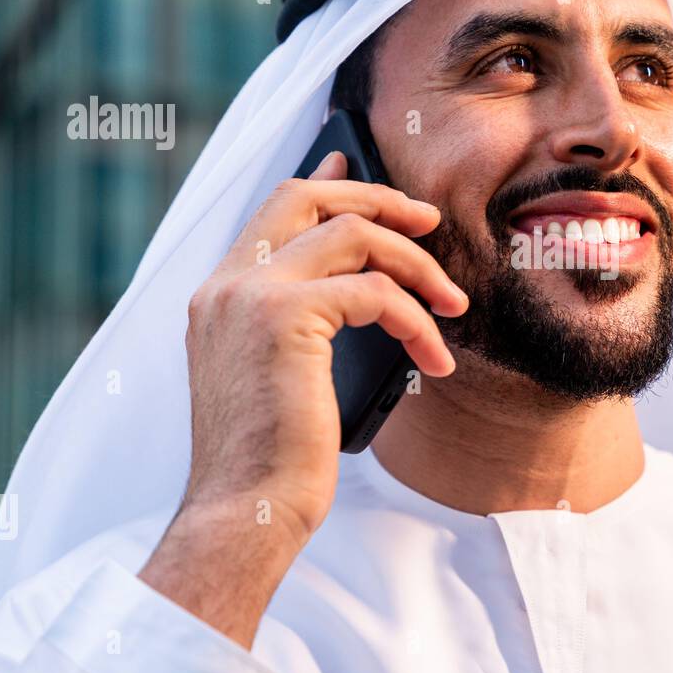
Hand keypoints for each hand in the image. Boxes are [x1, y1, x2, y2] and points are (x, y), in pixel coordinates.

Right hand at [139, 152, 466, 647]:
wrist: (244, 513)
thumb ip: (300, 325)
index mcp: (218, 296)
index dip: (321, 181)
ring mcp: (248, 295)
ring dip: (418, 268)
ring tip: (453, 306)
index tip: (353, 159)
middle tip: (430, 222)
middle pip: (308, 198)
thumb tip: (358, 290)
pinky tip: (435, 361)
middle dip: (378, 198)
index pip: (272, 211)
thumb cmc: (271, 461)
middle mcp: (225, 285)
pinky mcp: (283, 318)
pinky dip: (418, 322)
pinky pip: (376, 292)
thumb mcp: (281, 378)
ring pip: (354, 235)